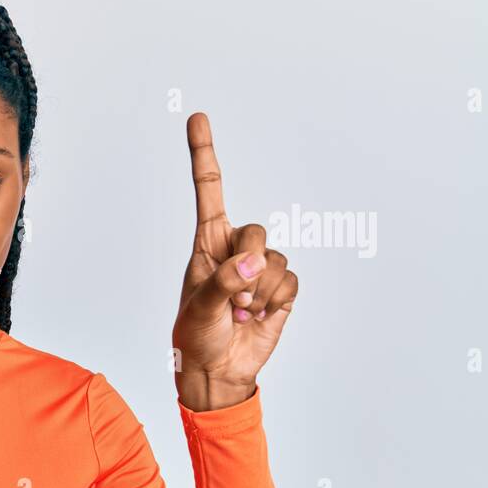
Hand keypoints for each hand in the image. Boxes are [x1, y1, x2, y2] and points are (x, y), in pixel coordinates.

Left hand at [172, 113, 298, 409]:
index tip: (197, 117)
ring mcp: (259, 269)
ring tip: (239, 312)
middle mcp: (234, 250)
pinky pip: (290, 281)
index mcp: (206, 244)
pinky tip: (258, 316)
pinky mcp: (280, 288)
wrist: (218, 371)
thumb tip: (252, 263)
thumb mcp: (199, 311)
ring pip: (275, 260)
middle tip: (230, 298)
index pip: (209, 192)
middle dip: (246, 266)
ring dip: (259, 292)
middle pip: (255, 231)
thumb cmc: (196, 338)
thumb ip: (223, 283)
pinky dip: (276, 301)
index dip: (204, 155)